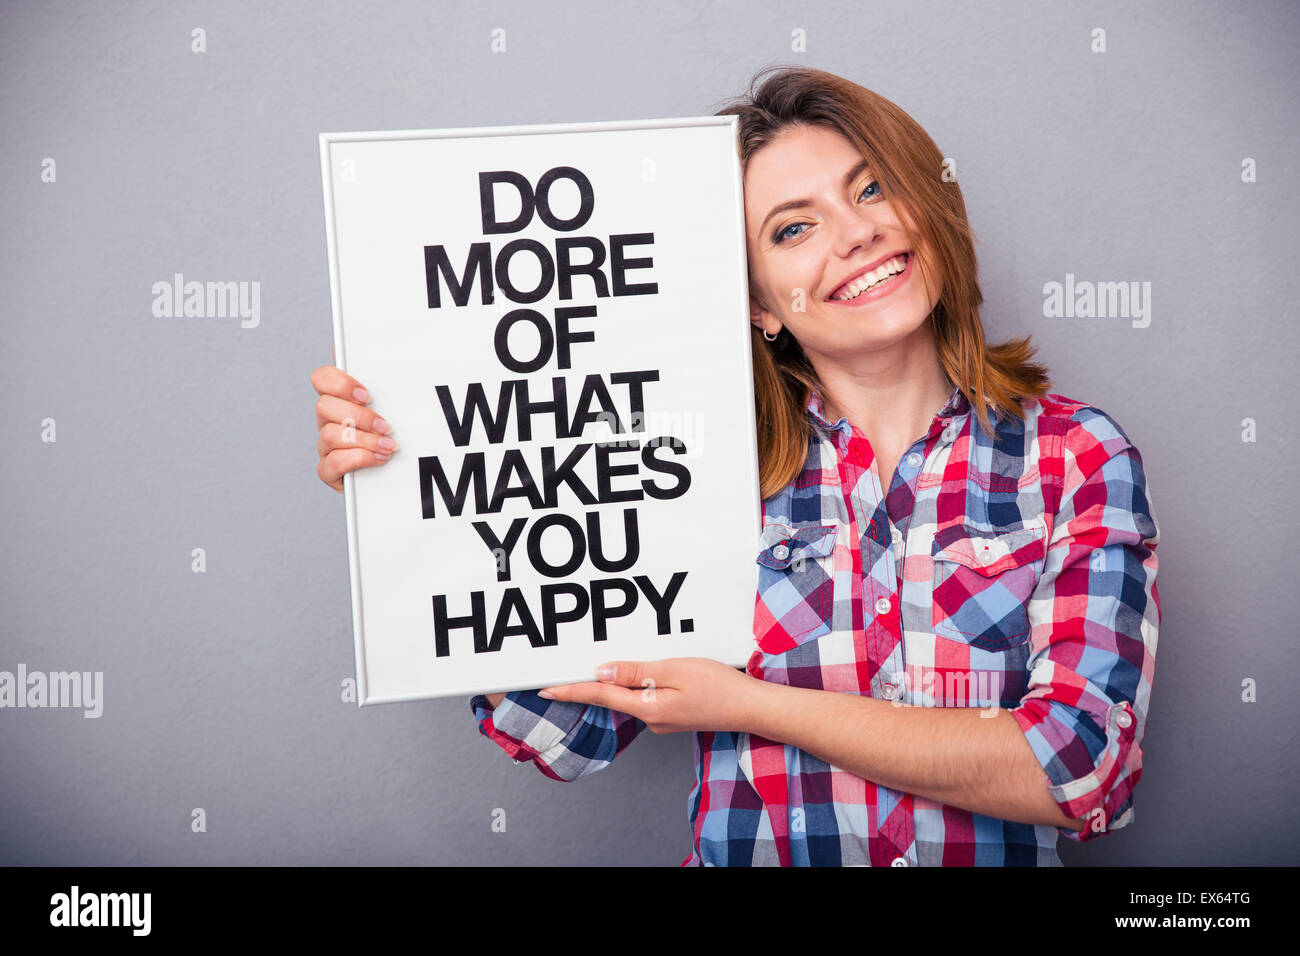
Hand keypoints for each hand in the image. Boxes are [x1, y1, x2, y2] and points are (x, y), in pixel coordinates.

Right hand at [311, 358, 398, 491]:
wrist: (396, 473)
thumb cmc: (393, 434)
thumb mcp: (394, 405)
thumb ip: (385, 381)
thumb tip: (376, 351)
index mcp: (339, 399)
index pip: (322, 378)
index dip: (339, 383)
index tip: (366, 394)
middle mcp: (328, 421)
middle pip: (324, 406)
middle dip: (359, 416)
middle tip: (385, 426)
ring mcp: (326, 446)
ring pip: (329, 435)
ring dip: (364, 440)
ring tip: (389, 446)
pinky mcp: (329, 471)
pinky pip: (331, 463)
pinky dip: (358, 459)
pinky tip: (380, 458)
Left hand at [539, 658, 763, 734]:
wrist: (751, 708)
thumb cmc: (720, 686)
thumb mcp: (675, 670)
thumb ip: (636, 672)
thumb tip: (602, 673)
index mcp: (648, 708)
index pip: (600, 697)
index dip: (571, 691)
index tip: (545, 690)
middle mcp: (650, 720)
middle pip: (612, 698)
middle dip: (590, 685)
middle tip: (564, 673)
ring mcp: (661, 721)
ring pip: (630, 698)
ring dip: (617, 684)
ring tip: (605, 665)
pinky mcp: (671, 717)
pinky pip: (646, 699)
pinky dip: (638, 686)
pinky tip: (645, 673)